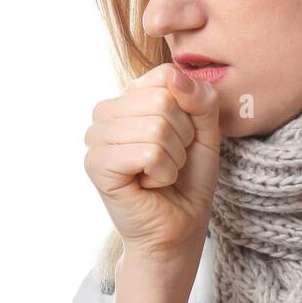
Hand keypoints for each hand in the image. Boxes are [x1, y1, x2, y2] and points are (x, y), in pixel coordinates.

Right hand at [83, 62, 220, 267]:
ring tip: (161, 174)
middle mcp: (106, 112)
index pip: (166, 76)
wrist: (180, 227)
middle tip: (171, 161)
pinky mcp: (96, 164)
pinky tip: (150, 185)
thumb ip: (200, 99)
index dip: (189, 112)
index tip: (182, 138)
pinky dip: (163, 174)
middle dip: (182, 137)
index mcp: (129, 97)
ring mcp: (96, 137)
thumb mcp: (205, 132)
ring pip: (156, 128)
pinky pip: (148, 153)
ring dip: (173, 159)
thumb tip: (176, 75)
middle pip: (162, 101)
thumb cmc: (189, 180)